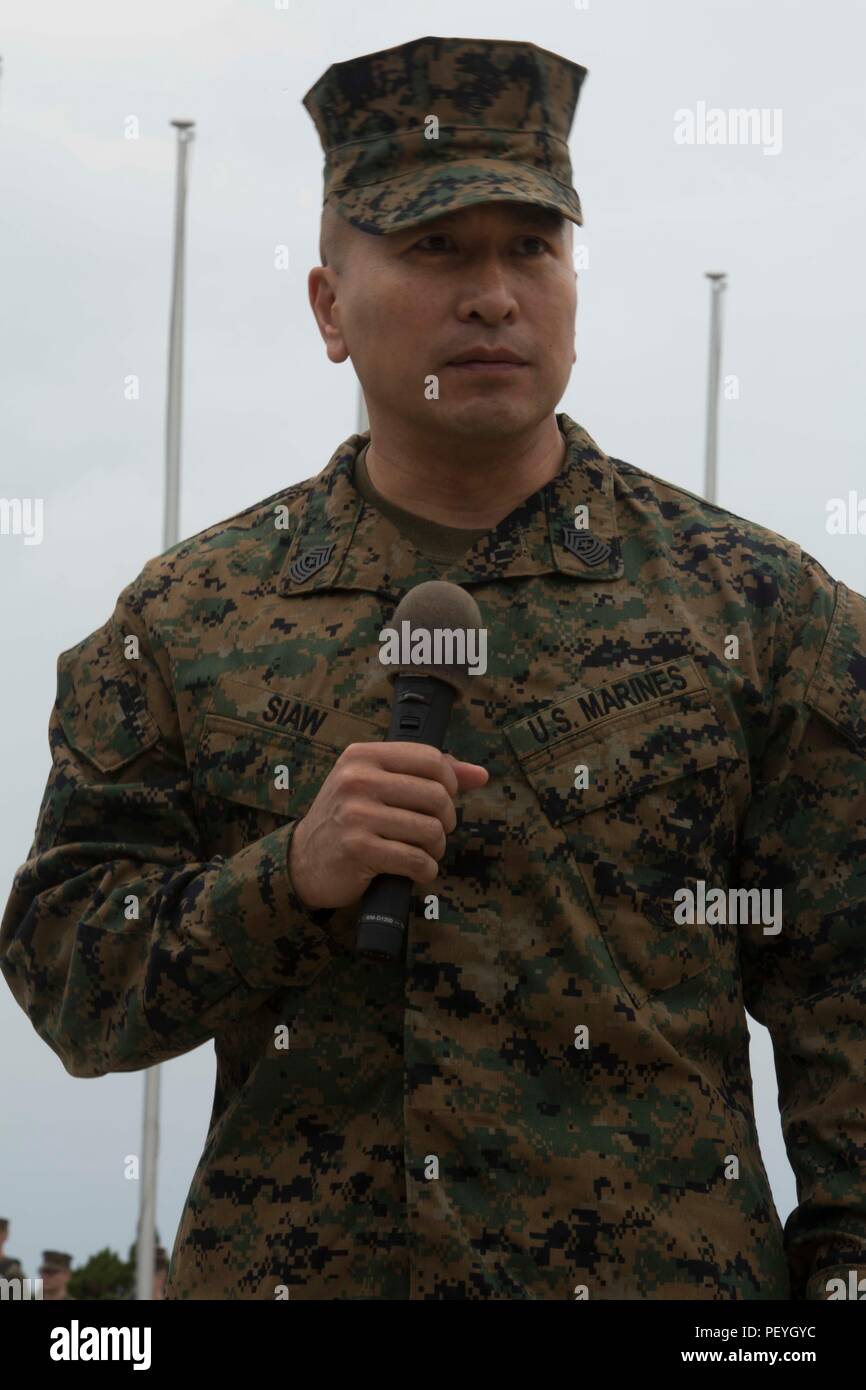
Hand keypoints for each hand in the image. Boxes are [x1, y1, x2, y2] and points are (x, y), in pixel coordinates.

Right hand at [288, 741, 487, 910]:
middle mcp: (356, 779)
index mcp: (363, 756)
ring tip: (423, 852)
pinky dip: (425, 870)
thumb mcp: (378, 785)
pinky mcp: (358, 849)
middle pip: (436, 795)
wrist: (303, 861)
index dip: (450, 783)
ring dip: (435, 849)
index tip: (444, 800)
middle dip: (446, 820)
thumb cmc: (349, 819)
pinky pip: (416, 860)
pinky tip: (416, 871)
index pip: (430, 758)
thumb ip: (428, 775)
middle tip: (434, 832)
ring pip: (430, 830)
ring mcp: (355, 814)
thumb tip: (481, 775)